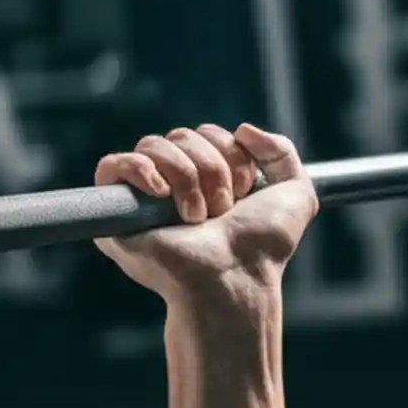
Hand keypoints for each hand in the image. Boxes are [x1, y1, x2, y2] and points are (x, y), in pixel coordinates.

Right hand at [93, 123, 317, 303]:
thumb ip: (282, 151)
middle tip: (221, 210)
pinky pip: (112, 165)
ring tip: (197, 216)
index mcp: (208, 178)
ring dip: (186, 176)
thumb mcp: (295, 192)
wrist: (236, 277)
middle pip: (182, 135)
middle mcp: (175, 184)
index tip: (244, 192)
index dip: (230, 153)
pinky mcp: (118, 214)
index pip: (207, 132)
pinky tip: (161, 194)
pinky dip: (139, 170)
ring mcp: (144, 198)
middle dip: (211, 168)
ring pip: (153, 145)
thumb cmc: (263, 247)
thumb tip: (243, 129)